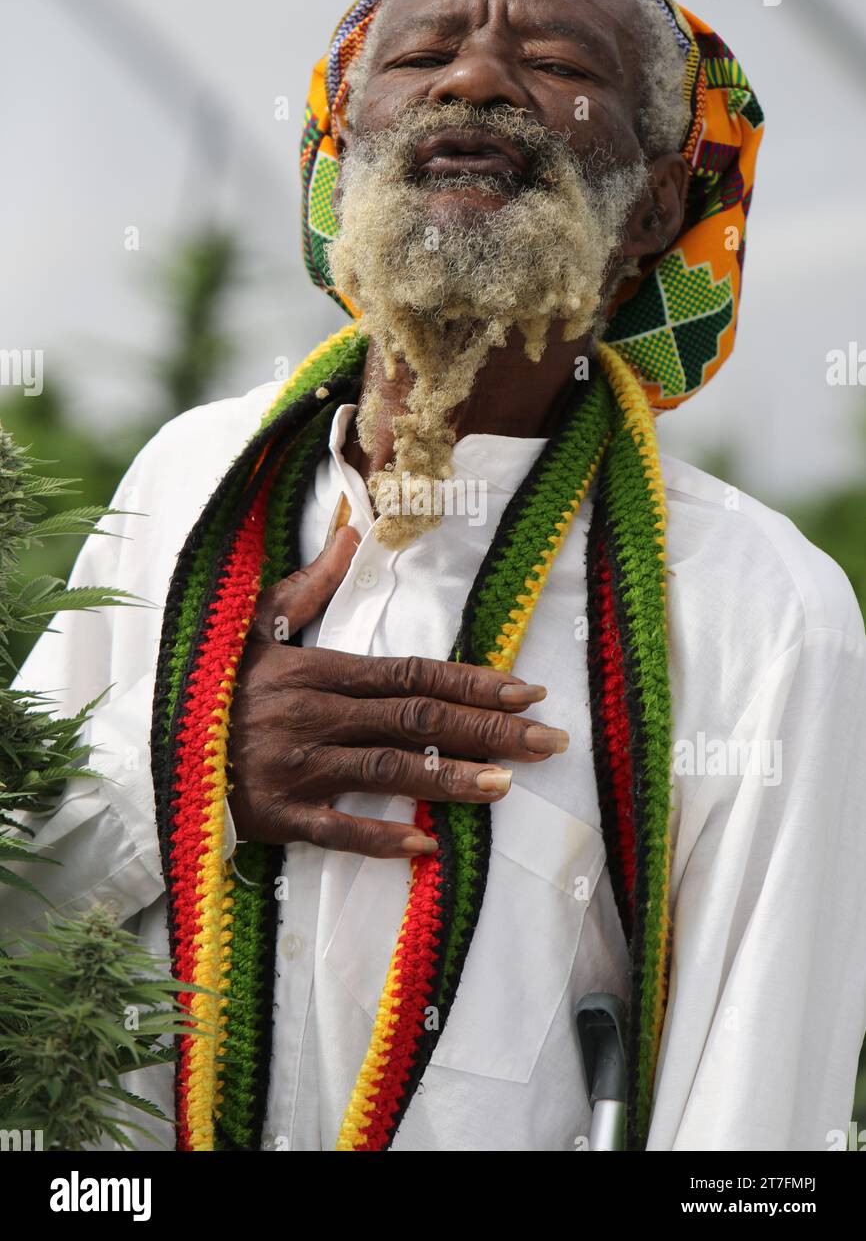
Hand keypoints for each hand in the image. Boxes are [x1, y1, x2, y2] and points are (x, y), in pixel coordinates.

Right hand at [228, 526, 568, 857]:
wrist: (153, 749)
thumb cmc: (214, 685)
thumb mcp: (255, 626)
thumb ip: (309, 585)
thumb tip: (353, 529)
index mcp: (318, 671)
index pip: (411, 673)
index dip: (472, 681)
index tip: (528, 690)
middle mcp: (317, 717)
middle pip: (418, 720)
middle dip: (490, 729)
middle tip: (550, 740)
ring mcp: (299, 769)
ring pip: (390, 772)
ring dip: (452, 779)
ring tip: (508, 785)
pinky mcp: (279, 816)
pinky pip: (338, 830)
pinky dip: (381, 838)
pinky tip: (427, 845)